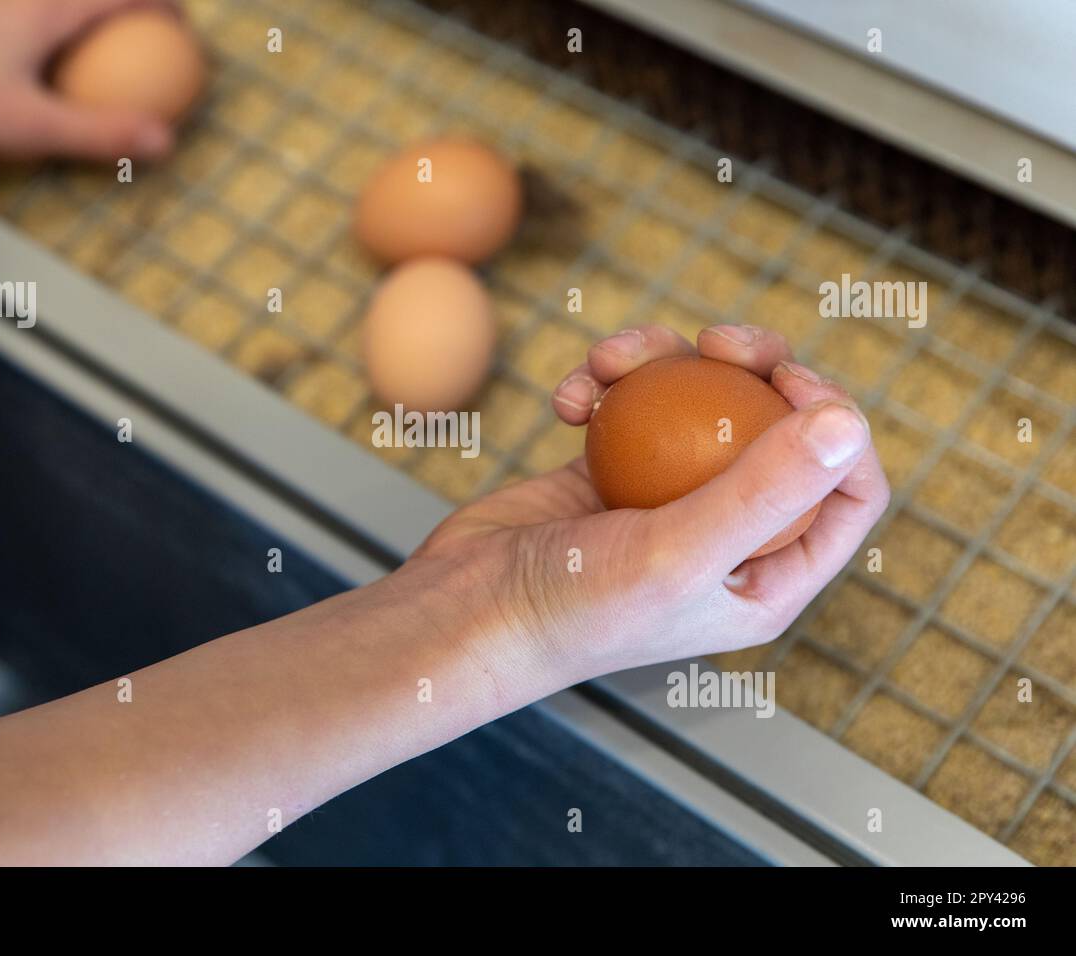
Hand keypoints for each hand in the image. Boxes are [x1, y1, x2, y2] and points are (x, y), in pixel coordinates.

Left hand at [0, 0, 179, 159]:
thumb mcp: (31, 128)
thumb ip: (102, 134)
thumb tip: (167, 141)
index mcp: (50, 4)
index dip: (165, 6)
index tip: (184, 31)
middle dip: (128, 2)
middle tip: (150, 27)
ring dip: (88, 8)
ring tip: (102, 31)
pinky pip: (26, 2)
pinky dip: (51, 14)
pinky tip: (40, 40)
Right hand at [412, 323, 889, 686]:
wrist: (465, 613)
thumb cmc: (574, 608)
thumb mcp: (677, 555)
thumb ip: (764, 491)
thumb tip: (851, 421)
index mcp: (769, 577)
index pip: (848, 494)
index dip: (839, 427)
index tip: (787, 381)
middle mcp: (729, 536)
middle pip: (780, 428)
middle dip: (757, 367)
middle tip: (719, 342)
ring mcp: (669, 498)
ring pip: (701, 400)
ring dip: (661, 361)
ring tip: (609, 358)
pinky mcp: (611, 470)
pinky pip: (632, 405)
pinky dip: (600, 387)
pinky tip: (566, 400)